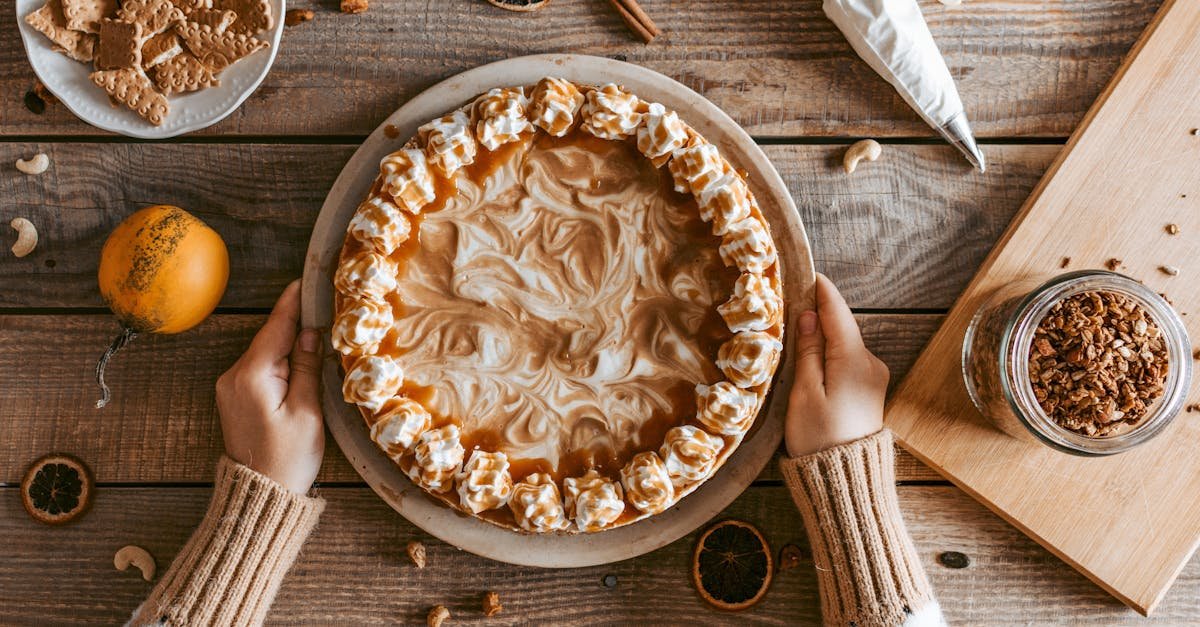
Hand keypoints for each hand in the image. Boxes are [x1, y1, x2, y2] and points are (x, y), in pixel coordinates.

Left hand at [216, 280, 324, 492]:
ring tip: (318, 331)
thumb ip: (308, 368)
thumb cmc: (289, 458)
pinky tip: (300, 360)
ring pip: (265, 353)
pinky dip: (280, 361)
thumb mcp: (308, 411)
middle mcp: (233, 375)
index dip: (292, 303)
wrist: (261, 495)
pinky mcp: (234, 397)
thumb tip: (310, 333)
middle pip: (270, 338)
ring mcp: (230, 387)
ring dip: (289, 344)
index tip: (305, 280)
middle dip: (295, 323)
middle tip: (322, 304)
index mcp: (252, 376)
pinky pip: (260, 368)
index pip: (276, 328)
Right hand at [785, 273, 888, 457]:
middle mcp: (871, 364)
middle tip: (789, 304)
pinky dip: (829, 357)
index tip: (808, 271)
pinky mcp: (869, 393)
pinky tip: (810, 362)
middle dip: (817, 316)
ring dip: (822, 339)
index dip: (822, 291)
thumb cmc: (819, 439)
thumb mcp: (804, 393)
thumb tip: (807, 316)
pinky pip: (847, 363)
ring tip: (793, 335)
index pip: (837, 313)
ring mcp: (874, 379)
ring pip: (844, 346)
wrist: (846, 482)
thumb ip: (808, 351)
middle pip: (841, 328)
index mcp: (854, 361)